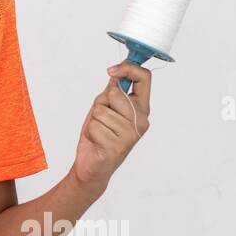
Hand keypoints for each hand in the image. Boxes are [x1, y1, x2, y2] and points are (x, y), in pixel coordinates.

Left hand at [68, 60, 151, 194]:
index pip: (144, 79)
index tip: (112, 70)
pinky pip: (95, 126)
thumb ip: (113, 91)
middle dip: (101, 103)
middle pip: (115, 93)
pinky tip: (98, 142)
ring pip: (101, 111)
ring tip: (100, 132)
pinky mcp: (118, 146)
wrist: (93, 167)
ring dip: (94, 120)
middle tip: (102, 120)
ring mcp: (131, 135)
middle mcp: (141, 121)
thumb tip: (116, 72)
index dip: (128, 68)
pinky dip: (90, 133)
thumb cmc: (100, 136)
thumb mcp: (106, 108)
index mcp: (141, 109)